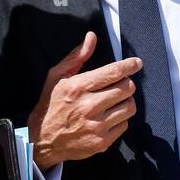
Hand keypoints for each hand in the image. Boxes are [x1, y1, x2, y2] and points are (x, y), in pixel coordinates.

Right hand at [27, 32, 141, 170]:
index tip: (137, 63)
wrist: (42, 140)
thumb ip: (77, 57)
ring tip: (114, 102)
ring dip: (125, 101)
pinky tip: (108, 118)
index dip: (129, 65)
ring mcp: (96, 125)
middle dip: (126, 84)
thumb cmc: (51, 105)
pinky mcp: (102, 141)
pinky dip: (120, 120)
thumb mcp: (56, 77)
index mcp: (78, 87)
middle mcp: (88, 106)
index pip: (113, 72)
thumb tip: (92, 37)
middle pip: (126, 88)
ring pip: (129, 107)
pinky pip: (125, 125)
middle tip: (119, 85)